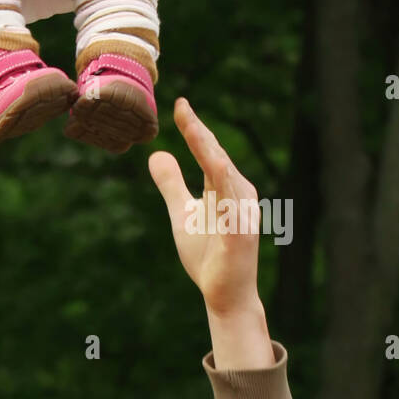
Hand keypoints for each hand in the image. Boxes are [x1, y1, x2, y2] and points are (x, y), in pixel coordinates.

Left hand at [148, 98, 263, 319]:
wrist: (225, 295)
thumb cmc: (209, 253)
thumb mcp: (182, 212)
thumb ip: (172, 184)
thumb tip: (156, 153)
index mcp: (225, 186)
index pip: (208, 150)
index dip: (194, 127)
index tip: (179, 103)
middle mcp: (238, 193)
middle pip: (216, 155)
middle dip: (199, 130)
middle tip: (181, 104)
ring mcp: (242, 212)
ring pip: (224, 172)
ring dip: (208, 149)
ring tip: (191, 125)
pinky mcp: (241, 232)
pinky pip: (232, 202)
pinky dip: (223, 182)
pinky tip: (215, 165)